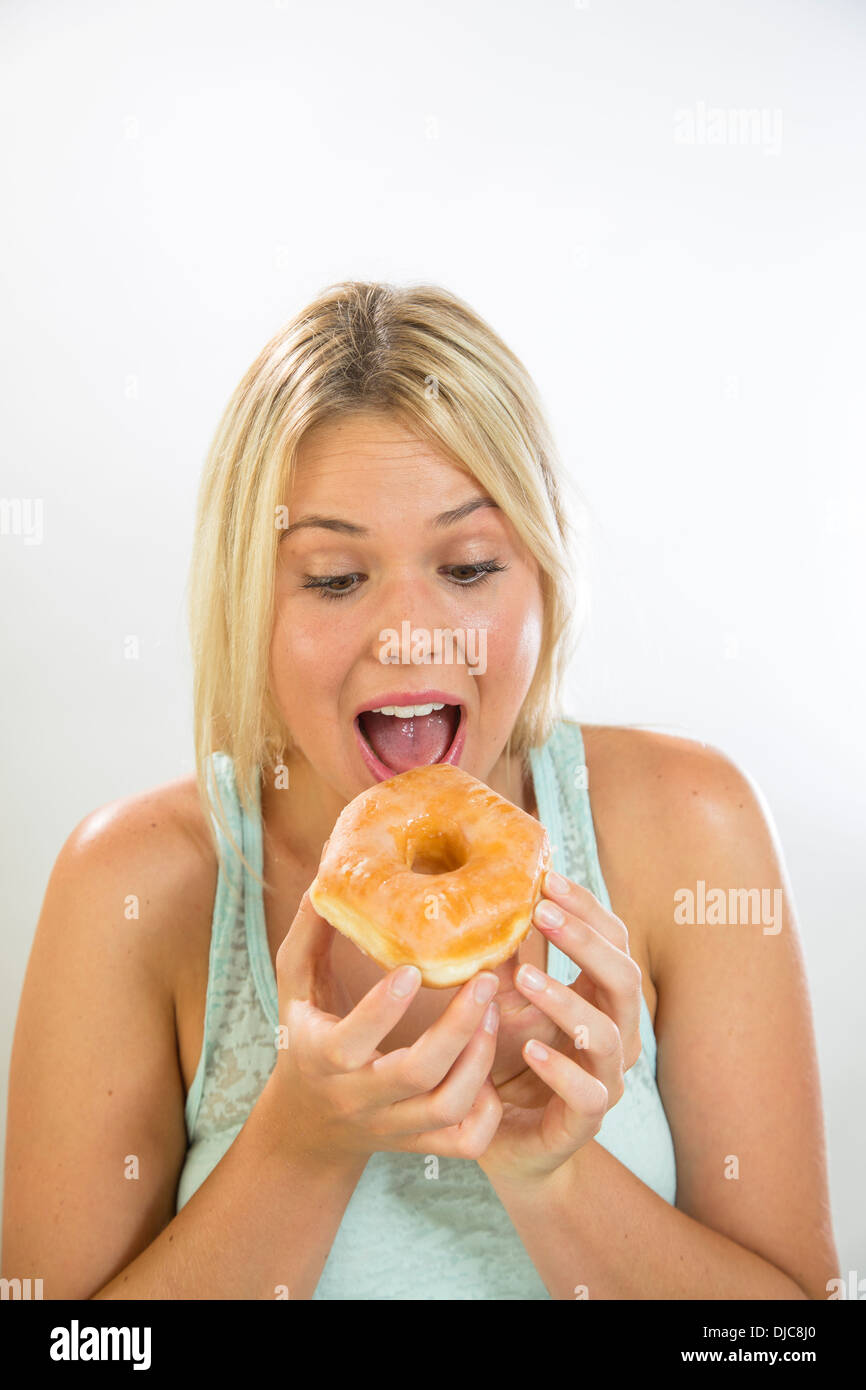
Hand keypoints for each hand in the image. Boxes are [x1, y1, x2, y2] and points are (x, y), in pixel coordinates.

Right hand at [259, 891, 503, 1167]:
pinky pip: (465, 1142)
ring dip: (478, 1059)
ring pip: (447, 1107)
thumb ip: (311, 934)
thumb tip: (329, 875)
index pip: (351, 1041)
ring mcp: (392, 1125)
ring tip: (490, 1013)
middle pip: (415, 1072)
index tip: (413, 968)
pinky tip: (491, 1071)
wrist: (307, 1124)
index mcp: (323, 1056)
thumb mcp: (296, 986)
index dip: (384, 1009)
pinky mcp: (419, 1144)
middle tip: (484, 979)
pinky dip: (487, 1111)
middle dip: (457, 1027)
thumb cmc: (305, 1035)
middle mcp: (358, 1096)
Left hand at [476, 870, 642, 1186]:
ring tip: (525, 978)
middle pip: (624, 978)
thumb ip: (511, 957)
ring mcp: (606, 1079)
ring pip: (609, 1033)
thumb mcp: (507, 1000)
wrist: (506, 1142)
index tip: (549, 879)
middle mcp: (616, 1034)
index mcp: (603, 998)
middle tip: (540, 913)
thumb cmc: (509, 1060)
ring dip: (566, 1000)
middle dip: (584, 941)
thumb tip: (491, 895)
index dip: (588, 908)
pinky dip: (561, 1069)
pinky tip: (531, 1049)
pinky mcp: (586, 1120)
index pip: (615, 941)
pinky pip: (588, 1093)